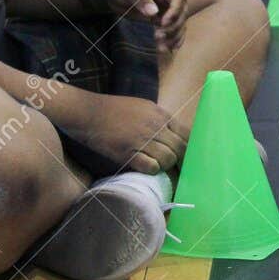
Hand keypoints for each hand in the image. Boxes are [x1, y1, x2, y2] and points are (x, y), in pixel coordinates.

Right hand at [62, 90, 185, 174]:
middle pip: (180, 148)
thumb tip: (173, 136)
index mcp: (160, 114)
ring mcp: (141, 139)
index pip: (186, 134)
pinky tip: (145, 167)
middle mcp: (154, 125)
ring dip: (165, 166)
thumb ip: (159, 120)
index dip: (190, 149)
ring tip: (157, 166)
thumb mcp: (143, 107)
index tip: (190, 159)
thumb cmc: (114, 110)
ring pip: (167, 159)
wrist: (87, 111)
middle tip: (179, 171)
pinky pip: (150, 166)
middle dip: (181, 162)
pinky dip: (151, 170)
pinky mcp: (127, 152)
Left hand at [92, 0, 187, 52]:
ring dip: (173, 36)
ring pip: (177, 23)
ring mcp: (164, 8)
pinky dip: (170, 40)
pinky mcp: (158, 18)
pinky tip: (167, 49)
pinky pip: (169, 29)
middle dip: (173, 27)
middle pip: (181, 12)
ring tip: (161, 48)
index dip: (175, 10)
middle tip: (159, 37)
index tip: (163, 23)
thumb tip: (153, 13)